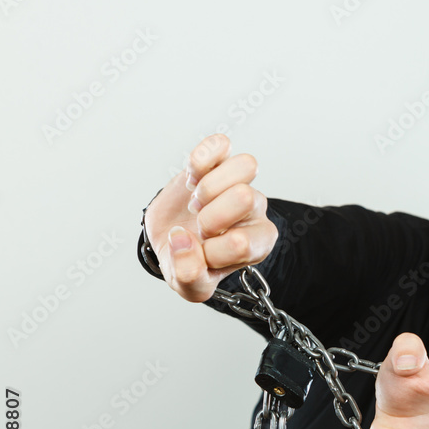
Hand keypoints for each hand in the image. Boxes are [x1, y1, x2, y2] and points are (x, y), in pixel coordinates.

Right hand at [144, 133, 277, 301]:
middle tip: (199, 226)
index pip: (241, 243)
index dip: (210, 252)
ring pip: (246, 166)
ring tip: (197, 203)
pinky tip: (191, 179)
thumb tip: (182, 241)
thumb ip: (189, 275)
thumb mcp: (189, 284)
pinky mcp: (219, 160)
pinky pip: (220, 144)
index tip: (202, 254)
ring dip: (208, 187)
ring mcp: (240, 182)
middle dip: (209, 216)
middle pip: (244, 197)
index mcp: (258, 243)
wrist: (171, 237)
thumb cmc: (189, 260)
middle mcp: (255, 210)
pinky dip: (200, 160)